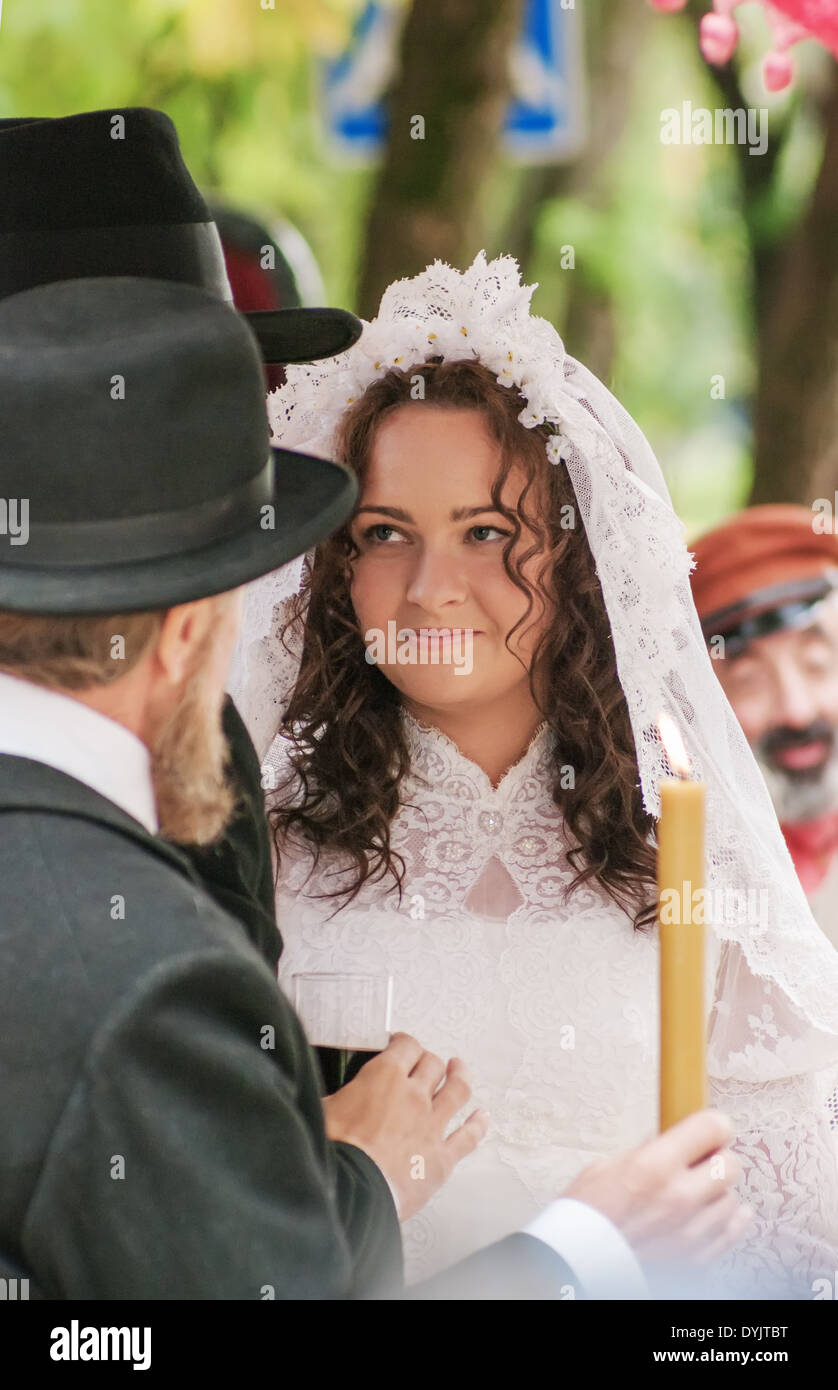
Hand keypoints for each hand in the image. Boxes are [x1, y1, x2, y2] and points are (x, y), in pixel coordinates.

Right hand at [322, 1033, 488, 1220]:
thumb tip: (311, 1083)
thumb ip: (331, 1093)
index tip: (401, 1044)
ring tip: (459, 1069)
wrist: (350, 1192)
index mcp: (384, 1077)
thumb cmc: (331, 1151)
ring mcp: (432, 1125)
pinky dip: (478, 1125)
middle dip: (429, 1060)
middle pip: (432, 1065)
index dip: (405, 1043)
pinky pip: (467, 1137)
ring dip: (460, 1077)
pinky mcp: (442, 1157)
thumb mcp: (320, 1107)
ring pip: (457, 1091)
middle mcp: (414, 1095)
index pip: (406, 1046)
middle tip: (426, 1062)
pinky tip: (483, 1117)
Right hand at [563, 1109, 752, 1266]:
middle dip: (717, 1159)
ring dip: (717, 1193)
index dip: (713, 1125)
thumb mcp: (607, 1167)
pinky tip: (722, 1211)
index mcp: (655, 1165)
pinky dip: (727, 1221)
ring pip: (731, 1200)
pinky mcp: (694, 1258)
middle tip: (702, 1160)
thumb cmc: (585, 1215)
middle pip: (730, 1165)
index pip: (712, 1128)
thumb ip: (643, 1151)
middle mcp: (679, 1197)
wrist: (578, 1261)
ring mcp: (690, 1231)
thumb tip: (663, 1139)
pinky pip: (729, 1233)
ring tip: (698, 1192)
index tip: (709, 1127)